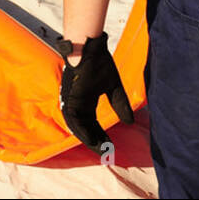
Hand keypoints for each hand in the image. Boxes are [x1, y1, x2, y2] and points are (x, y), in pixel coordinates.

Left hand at [58, 32, 132, 154]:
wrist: (90, 48)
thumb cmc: (99, 62)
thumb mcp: (113, 87)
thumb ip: (120, 103)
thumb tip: (129, 122)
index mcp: (87, 99)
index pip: (93, 122)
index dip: (102, 134)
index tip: (111, 145)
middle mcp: (78, 102)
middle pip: (86, 127)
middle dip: (96, 140)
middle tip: (106, 152)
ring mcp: (72, 100)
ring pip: (78, 126)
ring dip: (88, 138)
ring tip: (99, 149)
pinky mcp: (69, 98)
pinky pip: (72, 119)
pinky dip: (80, 130)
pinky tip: (90, 139)